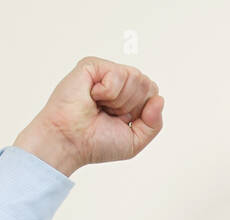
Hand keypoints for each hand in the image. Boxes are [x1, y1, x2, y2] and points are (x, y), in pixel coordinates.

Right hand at [13, 57, 163, 175]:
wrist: (70, 142)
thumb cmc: (95, 143)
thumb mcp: (135, 141)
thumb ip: (154, 123)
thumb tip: (159, 99)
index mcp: (128, 98)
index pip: (153, 93)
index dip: (142, 112)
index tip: (121, 122)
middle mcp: (117, 83)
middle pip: (147, 84)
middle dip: (131, 105)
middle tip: (108, 114)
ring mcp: (105, 73)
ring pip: (135, 77)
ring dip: (119, 100)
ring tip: (100, 106)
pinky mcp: (92, 66)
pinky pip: (117, 73)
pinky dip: (108, 92)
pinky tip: (92, 97)